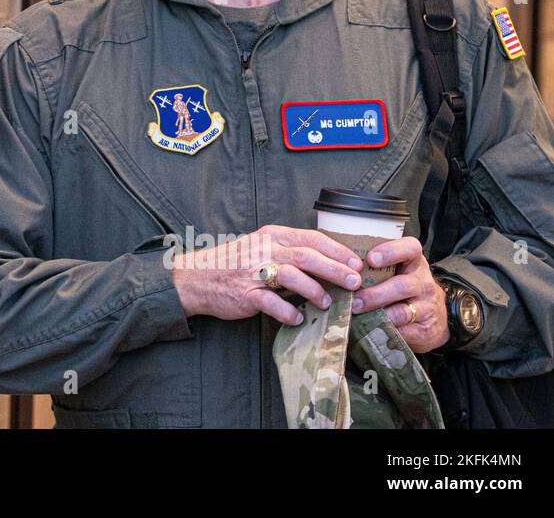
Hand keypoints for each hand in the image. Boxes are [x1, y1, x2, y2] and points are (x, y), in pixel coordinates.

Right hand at [172, 225, 363, 325]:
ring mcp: (253, 272)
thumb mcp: (261, 246)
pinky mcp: (245, 294)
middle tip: (354, 283)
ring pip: (292, 277)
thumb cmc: (234, 263)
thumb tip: (328, 262)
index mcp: (271, 235)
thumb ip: (288, 250)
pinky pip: (272, 303)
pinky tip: (298, 318)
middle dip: (335, 269)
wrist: (196, 277)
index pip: (310, 238)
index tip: (356, 263)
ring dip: (314, 291)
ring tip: (327, 303)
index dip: (336, 250)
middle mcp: (263, 250)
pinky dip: (288, 312)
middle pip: (306, 256)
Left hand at [350, 237, 449, 351]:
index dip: (391, 252)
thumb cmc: (401, 285)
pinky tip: (370, 329)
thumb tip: (332, 263)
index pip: (410, 248)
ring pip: (402, 312)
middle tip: (354, 300)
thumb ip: (371, 265)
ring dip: (377, 314)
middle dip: (375, 294)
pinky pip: (404, 332)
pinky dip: (385, 331)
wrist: (434, 315)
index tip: (370, 259)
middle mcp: (423, 282)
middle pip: (403, 286)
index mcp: (414, 261)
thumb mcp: (393, 270)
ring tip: (358, 315)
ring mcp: (427, 307)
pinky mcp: (425, 330)